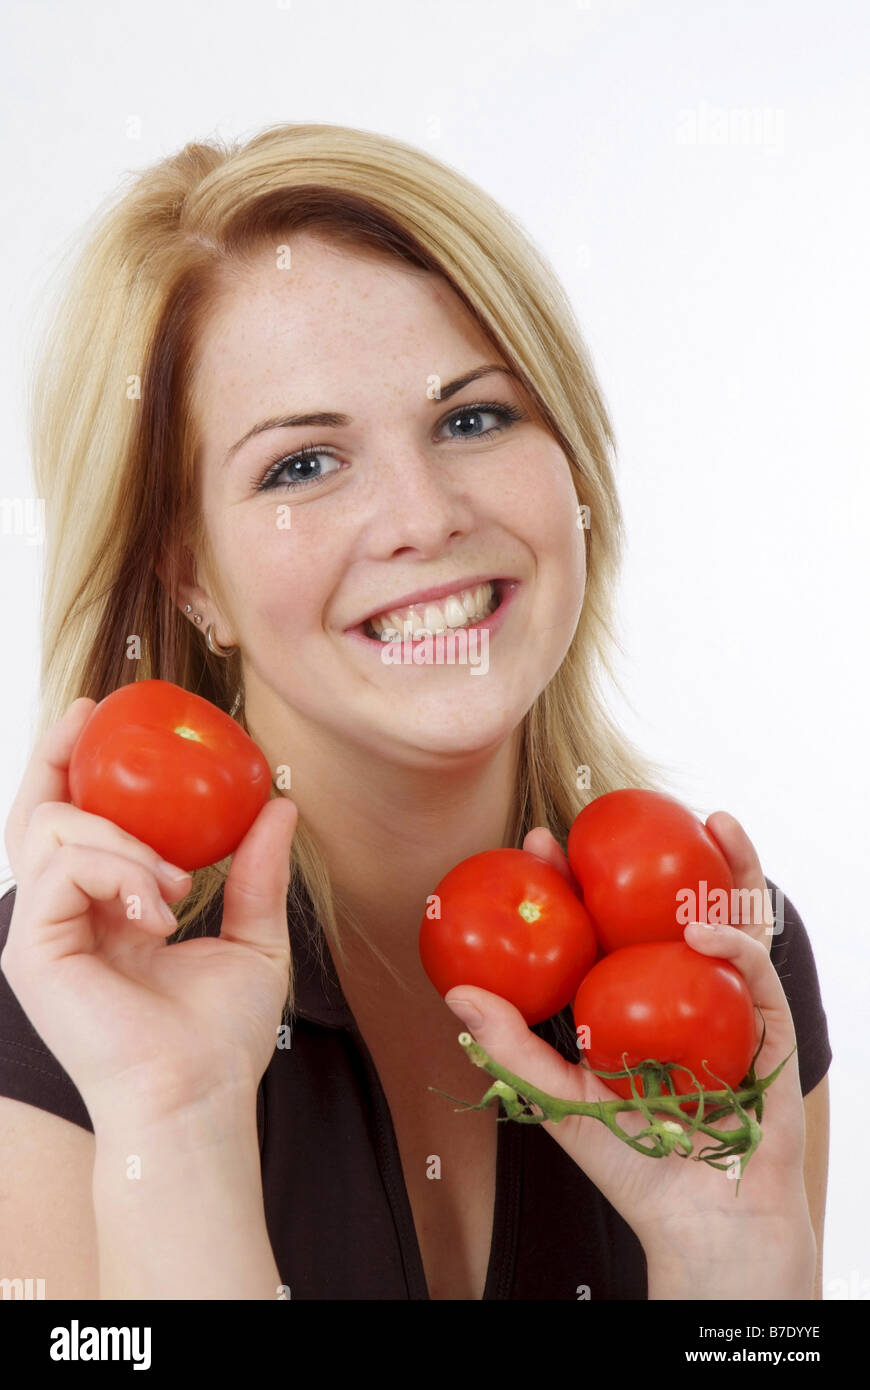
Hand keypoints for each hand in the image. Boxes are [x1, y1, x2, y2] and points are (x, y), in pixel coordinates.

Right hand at [1, 697, 297, 1127]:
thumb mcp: (251, 937)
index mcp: (101, 913)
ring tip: (177, 885)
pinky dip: (117, 872)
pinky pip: (61, 868)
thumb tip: (279, 805)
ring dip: (125, 839)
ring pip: (52, 829)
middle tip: (89, 716)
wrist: (200, 1096)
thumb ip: (255, 872)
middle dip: (57, 756)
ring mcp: (41, 933)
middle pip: (35, 815)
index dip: (75, 767)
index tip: (98, 719)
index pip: (73, 826)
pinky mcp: (32, 951)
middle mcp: (62, 917)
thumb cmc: (220, 1037)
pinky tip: (158, 910)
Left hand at [445, 815, 809, 1254]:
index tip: (539, 840)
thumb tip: (456, 997)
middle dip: (656, 853)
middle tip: (616, 813)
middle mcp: (681, 989)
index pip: (604, 922)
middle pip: (670, 907)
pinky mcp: (770, 1028)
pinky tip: (704, 930)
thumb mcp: (561, 1100)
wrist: (702, 1221)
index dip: (575, 879)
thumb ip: (513, 1050)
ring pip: (731, 920)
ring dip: (729, 867)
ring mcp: (728, 1003)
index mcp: (632, 997)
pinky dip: (734, 946)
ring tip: (713, 823)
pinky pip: (756, 975)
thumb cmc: (634, 1163)